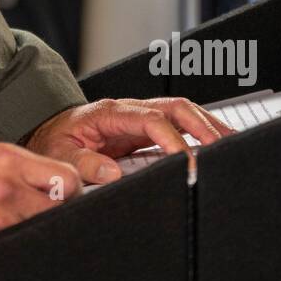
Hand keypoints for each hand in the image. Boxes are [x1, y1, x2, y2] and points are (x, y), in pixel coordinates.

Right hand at [0, 143, 82, 264]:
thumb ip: (30, 170)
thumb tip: (68, 188)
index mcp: (10, 165)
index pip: (68, 181)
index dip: (71, 192)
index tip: (64, 198)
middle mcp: (6, 194)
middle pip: (59, 213)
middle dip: (53, 216)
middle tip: (37, 217)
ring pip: (39, 238)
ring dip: (32, 237)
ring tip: (11, 230)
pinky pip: (16, 257)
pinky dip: (14, 254)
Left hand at [25, 97, 236, 185]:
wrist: (48, 132)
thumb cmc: (54, 141)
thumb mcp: (60, 154)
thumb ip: (82, 164)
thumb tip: (111, 173)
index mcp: (109, 113)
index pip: (150, 120)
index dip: (172, 140)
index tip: (187, 162)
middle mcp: (129, 110)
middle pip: (175, 107)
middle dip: (201, 126)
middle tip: (221, 150)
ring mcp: (140, 117)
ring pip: (182, 112)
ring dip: (208, 125)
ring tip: (232, 145)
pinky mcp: (146, 129)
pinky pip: (179, 125)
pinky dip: (201, 131)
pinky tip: (218, 144)